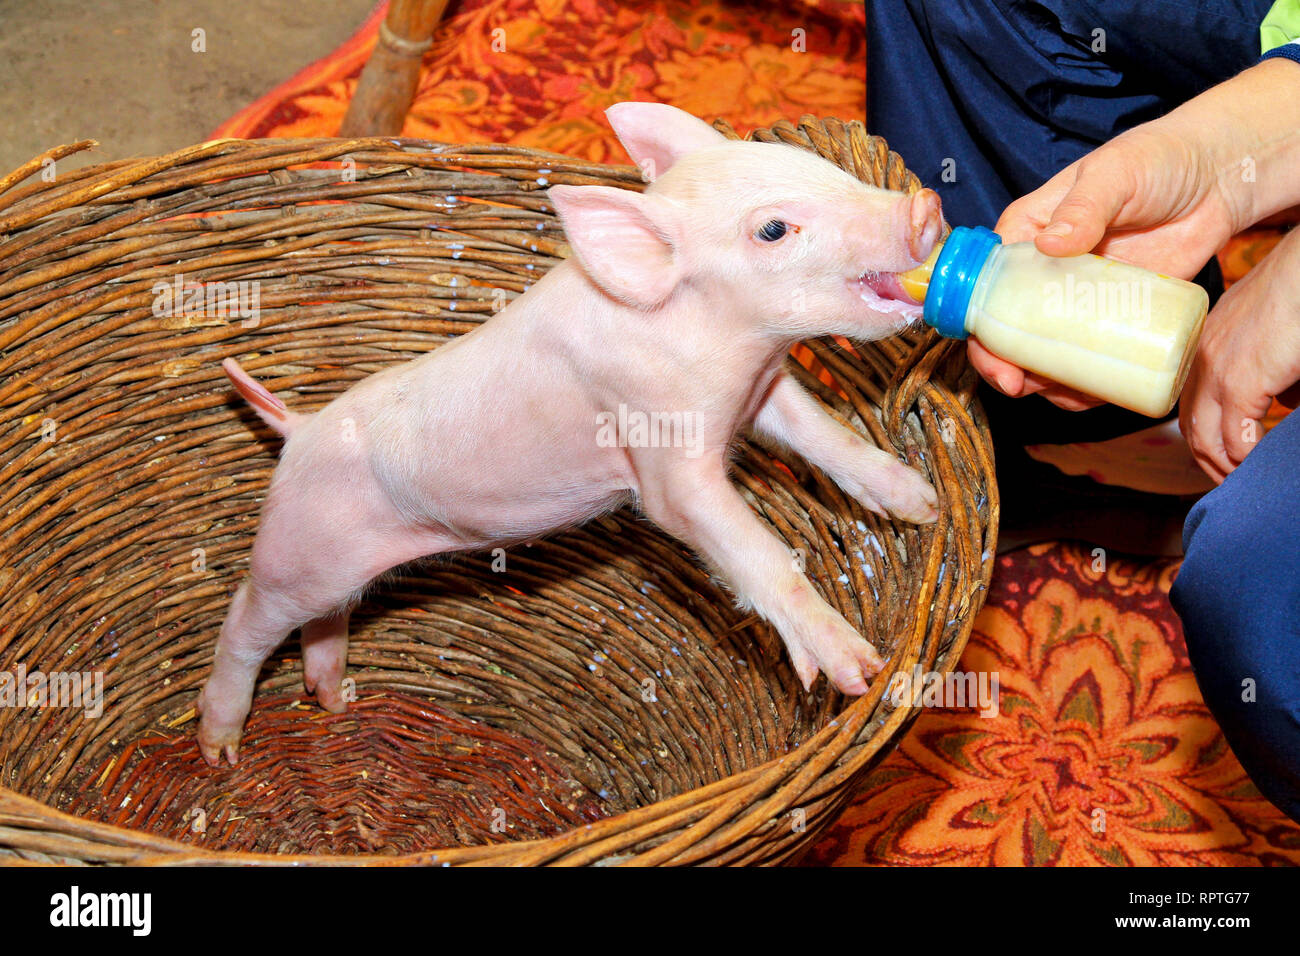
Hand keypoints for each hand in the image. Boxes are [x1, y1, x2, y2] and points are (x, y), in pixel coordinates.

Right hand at [973, 123, 1239, 407]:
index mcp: (1025, 236)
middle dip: (1009, 368)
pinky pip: (1091, 357)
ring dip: (1048, 384)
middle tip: (1025, 389)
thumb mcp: (1114, 175)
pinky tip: (1097, 395)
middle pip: (1008, 331)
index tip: (996, 360)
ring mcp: (1077, 299)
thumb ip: (1084, 207)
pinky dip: (1088, 383)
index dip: (981, 329)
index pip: (985, 288)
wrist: (1217, 176)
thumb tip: (1050, 245)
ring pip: (1046, 352)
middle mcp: (1043, 273)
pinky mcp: (1113, 316)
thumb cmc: (1157, 160)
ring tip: (1071, 396)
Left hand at [1179, 228, 1299, 482]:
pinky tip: (1258, 464)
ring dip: (1224, 465)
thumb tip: (1285, 405)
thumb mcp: (1280, 340)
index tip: (1222, 456)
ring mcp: (1217, 370)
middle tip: (1229, 480)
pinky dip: (1246, 457)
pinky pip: (1236, 436)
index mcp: (1208, 344)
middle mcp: (1202, 357)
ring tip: (1242, 480)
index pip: (1193, 402)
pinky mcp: (1240, 381)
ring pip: (1206, 437)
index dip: (1204, 435)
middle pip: (1192, 425)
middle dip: (1209, 460)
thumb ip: (1276, 375)